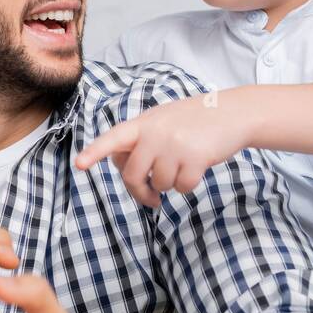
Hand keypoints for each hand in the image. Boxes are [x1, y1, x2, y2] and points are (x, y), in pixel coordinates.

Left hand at [74, 90, 252, 207]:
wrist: (232, 113)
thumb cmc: (193, 120)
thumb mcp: (162, 121)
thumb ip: (139, 139)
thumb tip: (121, 166)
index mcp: (143, 124)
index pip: (113, 138)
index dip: (95, 152)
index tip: (79, 164)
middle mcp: (156, 133)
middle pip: (133, 175)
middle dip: (140, 191)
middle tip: (150, 199)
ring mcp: (175, 145)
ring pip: (159, 184)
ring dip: (170, 183)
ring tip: (183, 164)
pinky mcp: (196, 158)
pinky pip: (182, 187)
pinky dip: (188, 185)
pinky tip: (197, 169)